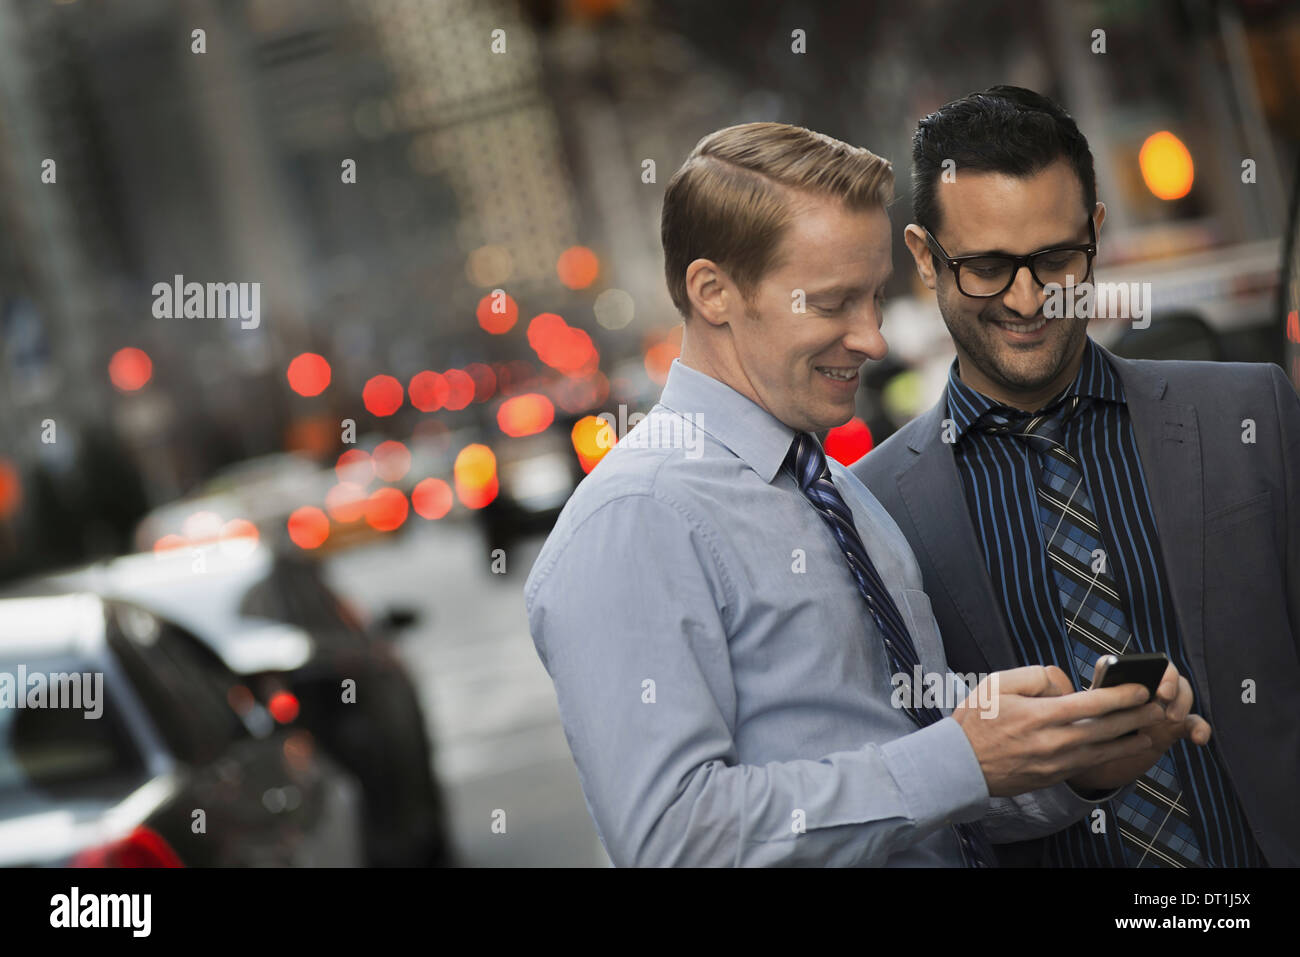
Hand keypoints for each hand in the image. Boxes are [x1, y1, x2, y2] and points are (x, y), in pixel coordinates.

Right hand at [953, 665, 1163, 796]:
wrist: (960, 764)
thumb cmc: (977, 720)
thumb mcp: (996, 684)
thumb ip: (1035, 677)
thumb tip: (1065, 685)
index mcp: (1039, 716)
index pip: (1091, 704)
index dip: (1120, 695)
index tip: (1140, 688)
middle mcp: (1052, 742)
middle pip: (1105, 729)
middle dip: (1136, 717)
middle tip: (1159, 706)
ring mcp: (1055, 763)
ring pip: (1103, 751)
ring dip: (1130, 739)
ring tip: (1151, 729)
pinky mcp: (1054, 776)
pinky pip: (1090, 764)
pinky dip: (1112, 755)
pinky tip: (1124, 747)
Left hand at [1066, 658, 1211, 792]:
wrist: (1096, 765)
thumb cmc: (1088, 736)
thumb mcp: (1083, 718)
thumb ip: (1087, 699)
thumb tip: (1075, 686)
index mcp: (1120, 678)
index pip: (1139, 663)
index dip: (1150, 668)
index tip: (1153, 688)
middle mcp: (1143, 687)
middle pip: (1167, 673)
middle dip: (1170, 682)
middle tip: (1164, 697)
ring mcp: (1160, 705)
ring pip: (1183, 693)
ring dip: (1183, 702)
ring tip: (1172, 719)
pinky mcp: (1173, 727)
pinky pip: (1194, 723)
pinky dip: (1201, 728)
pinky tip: (1200, 740)